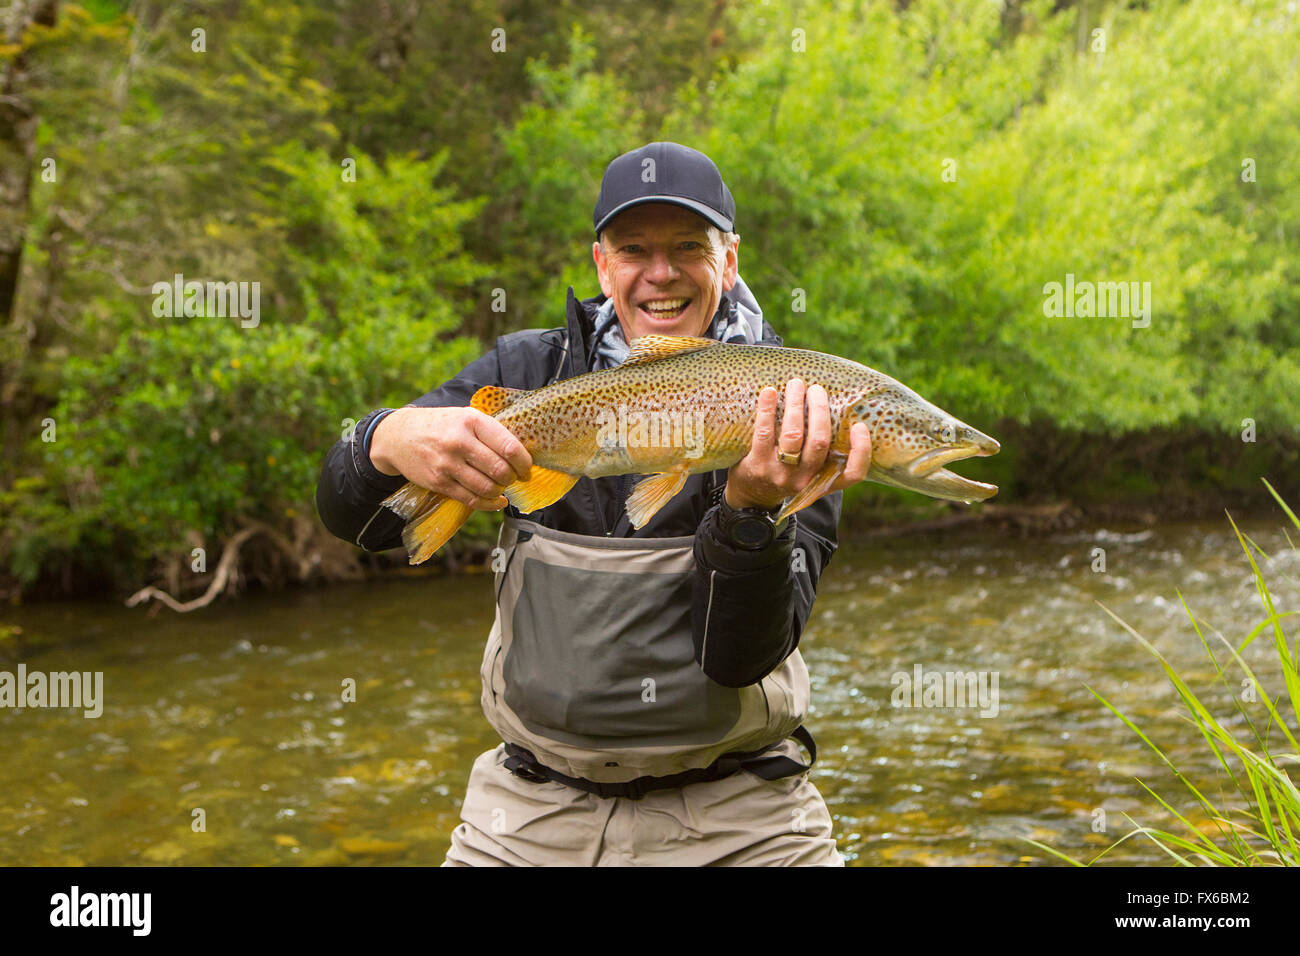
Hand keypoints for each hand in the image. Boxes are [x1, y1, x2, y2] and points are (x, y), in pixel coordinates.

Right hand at [369, 406, 532, 511]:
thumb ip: (492, 432)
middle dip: (513, 478)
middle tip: (513, 478)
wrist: (399, 436)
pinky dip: (489, 504)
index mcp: (472, 421)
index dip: (524, 463)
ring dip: (500, 491)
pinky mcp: (439, 483)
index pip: (509, 447)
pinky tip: (496, 500)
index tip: (526, 468)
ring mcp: (448, 464)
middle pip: (500, 471)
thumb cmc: (441, 425)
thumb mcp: (466, 416)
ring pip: (488, 488)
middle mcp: (459, 442)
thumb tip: (524, 453)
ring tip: (500, 486)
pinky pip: (472, 500)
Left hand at [724, 379, 871, 510]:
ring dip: (795, 404)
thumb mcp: (812, 470)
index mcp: (824, 480)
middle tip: (816, 389)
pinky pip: (764, 433)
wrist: (753, 493)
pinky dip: (768, 409)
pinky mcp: (758, 465)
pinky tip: (770, 392)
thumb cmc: (790, 471)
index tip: (860, 425)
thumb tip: (839, 406)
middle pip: (819, 442)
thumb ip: (826, 450)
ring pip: (793, 434)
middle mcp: (804, 480)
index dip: (861, 451)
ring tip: (796, 384)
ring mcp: (780, 474)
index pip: (852, 474)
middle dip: (819, 410)